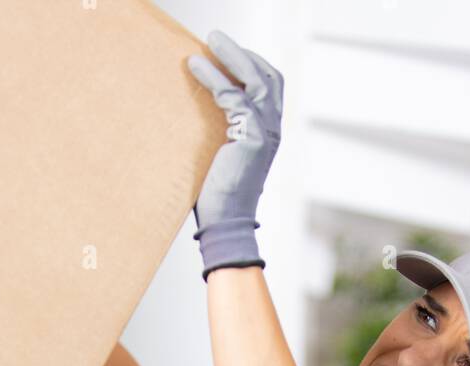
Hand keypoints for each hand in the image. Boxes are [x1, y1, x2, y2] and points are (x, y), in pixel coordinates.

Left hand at [186, 30, 283, 280]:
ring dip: (230, 57)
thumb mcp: (223, 155)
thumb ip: (223, 130)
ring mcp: (266, 133)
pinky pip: (233, 97)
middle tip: (216, 38)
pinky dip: (214, 78)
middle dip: (243, 54)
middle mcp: (274, 130)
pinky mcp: (252, 137)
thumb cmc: (219, 196)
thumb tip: (201, 107)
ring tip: (208, 42)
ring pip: (254, 80)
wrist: (225, 224)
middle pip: (267, 76)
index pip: (270, 85)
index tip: (227, 51)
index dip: (252, 63)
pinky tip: (195, 67)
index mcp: (270, 133)